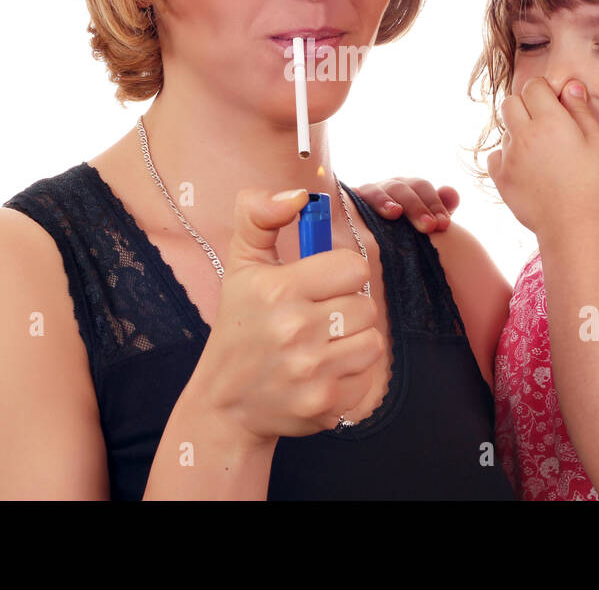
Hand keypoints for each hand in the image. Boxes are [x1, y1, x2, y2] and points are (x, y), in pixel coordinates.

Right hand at [189, 188, 386, 443]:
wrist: (225, 403)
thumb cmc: (240, 325)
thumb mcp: (241, 264)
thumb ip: (259, 215)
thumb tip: (299, 195)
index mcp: (277, 289)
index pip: (354, 267)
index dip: (340, 273)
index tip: (319, 284)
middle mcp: (294, 330)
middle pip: (366, 305)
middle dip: (346, 309)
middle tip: (316, 318)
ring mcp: (310, 371)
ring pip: (373, 341)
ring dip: (352, 341)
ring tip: (321, 345)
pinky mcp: (324, 404)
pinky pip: (367, 376)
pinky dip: (350, 375)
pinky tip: (321, 373)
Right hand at [353, 177, 458, 232]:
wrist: (375, 238)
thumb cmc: (408, 230)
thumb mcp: (427, 220)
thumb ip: (441, 207)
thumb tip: (451, 193)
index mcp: (411, 188)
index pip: (423, 189)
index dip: (434, 204)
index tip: (443, 224)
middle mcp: (391, 186)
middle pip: (404, 189)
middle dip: (417, 207)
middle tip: (429, 226)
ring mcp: (371, 192)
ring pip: (379, 191)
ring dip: (387, 202)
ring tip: (395, 213)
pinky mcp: (353, 202)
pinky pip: (356, 198)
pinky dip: (362, 204)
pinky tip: (364, 212)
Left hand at [486, 78, 598, 233]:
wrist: (573, 225)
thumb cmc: (593, 183)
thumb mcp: (598, 142)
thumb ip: (581, 110)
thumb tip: (570, 86)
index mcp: (550, 121)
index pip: (533, 86)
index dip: (544, 90)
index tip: (555, 103)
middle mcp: (524, 134)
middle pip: (511, 102)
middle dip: (526, 105)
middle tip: (545, 123)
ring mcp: (509, 156)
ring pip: (504, 129)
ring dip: (518, 132)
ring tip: (541, 152)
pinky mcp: (500, 177)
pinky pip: (495, 155)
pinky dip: (506, 156)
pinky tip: (526, 167)